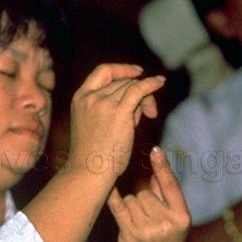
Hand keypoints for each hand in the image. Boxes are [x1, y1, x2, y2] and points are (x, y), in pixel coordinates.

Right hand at [68, 64, 163, 178]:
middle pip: (122, 82)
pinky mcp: (118, 112)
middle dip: (138, 91)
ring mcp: (103, 103)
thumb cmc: (94, 156)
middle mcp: (90, 97)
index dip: (121, 69)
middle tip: (148, 112)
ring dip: (145, 98)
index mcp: (80, 98)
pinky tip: (161, 82)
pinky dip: (152, 84)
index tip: (137, 72)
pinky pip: (139, 89)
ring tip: (149, 114)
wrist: (89, 172)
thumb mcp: (96, 125)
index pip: (102, 72)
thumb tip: (138, 98)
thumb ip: (112, 108)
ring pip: (132, 87)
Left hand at [107, 147, 189, 241]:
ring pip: (131, 200)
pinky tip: (109, 188)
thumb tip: (157, 168)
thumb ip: (166, 195)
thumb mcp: (175, 220)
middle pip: (144, 193)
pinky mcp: (130, 234)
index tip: (155, 151)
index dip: (162, 167)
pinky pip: (118, 207)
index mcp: (181, 217)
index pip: (171, 186)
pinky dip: (113, 197)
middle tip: (148, 218)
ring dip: (131, 207)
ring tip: (140, 224)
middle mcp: (166, 223)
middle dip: (143, 200)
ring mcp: (147, 230)